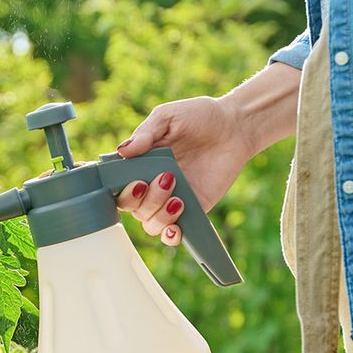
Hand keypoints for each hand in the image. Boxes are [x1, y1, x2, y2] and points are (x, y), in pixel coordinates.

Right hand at [113, 96, 257, 247]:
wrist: (235, 126)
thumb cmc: (199, 116)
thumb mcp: (167, 116)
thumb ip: (145, 133)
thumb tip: (122, 151)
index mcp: (139, 164)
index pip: (118, 186)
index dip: (121, 190)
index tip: (137, 181)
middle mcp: (151, 185)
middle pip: (132, 208)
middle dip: (145, 199)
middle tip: (166, 178)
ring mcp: (170, 199)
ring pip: (150, 223)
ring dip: (160, 214)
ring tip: (178, 195)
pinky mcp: (192, 208)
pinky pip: (174, 232)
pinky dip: (170, 236)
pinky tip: (176, 228)